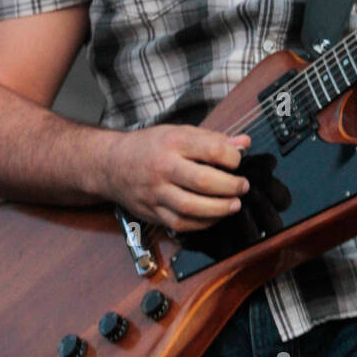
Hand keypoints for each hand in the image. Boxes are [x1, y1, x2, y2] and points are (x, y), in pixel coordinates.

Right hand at [102, 123, 251, 231]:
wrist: (111, 164)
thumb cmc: (150, 146)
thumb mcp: (180, 132)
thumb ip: (213, 139)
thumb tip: (244, 143)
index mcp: (173, 142)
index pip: (212, 150)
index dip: (233, 157)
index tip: (238, 161)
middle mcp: (163, 167)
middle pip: (203, 181)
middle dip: (230, 187)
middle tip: (242, 186)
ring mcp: (156, 192)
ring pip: (192, 207)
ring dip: (219, 209)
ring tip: (234, 205)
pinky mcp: (152, 212)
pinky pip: (180, 224)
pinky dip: (202, 223)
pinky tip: (214, 216)